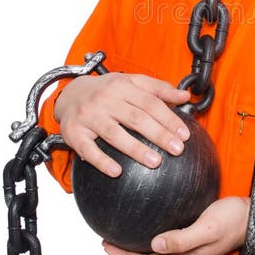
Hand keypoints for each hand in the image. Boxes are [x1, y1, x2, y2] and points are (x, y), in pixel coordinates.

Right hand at [54, 72, 191, 175]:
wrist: (70, 94)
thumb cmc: (106, 91)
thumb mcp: (131, 82)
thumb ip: (158, 89)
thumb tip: (184, 96)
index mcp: (122, 87)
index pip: (149, 102)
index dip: (168, 118)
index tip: (184, 134)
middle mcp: (105, 100)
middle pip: (135, 118)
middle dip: (158, 134)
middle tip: (177, 149)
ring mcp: (88, 116)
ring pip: (114, 134)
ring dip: (135, 149)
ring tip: (155, 161)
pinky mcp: (74, 133)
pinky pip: (88, 149)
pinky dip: (102, 161)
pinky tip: (117, 171)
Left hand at [102, 196, 250, 254]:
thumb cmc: (233, 221)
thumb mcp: (207, 228)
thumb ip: (182, 239)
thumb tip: (154, 245)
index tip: (105, 245)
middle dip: (126, 254)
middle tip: (107, 240)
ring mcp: (191, 248)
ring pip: (157, 252)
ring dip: (138, 246)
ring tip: (123, 233)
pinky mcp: (195, 237)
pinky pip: (168, 240)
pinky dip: (154, 236)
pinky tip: (151, 219)